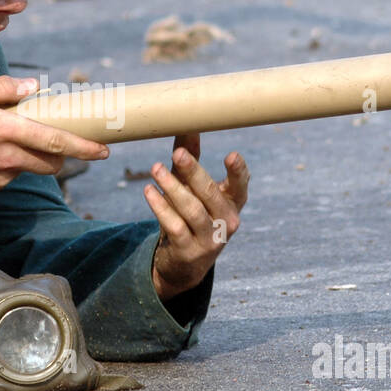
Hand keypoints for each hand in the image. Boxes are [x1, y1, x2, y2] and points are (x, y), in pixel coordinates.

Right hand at [0, 76, 109, 208]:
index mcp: (3, 131)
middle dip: (66, 155)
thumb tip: (33, 87)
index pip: (54, 141)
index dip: (84, 147)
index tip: (105, 150)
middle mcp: (6, 158)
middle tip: (67, 140)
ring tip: (12, 138)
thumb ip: (0, 89)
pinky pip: (10, 175)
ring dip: (34, 157)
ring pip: (31, 168)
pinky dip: (11, 163)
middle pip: (52, 162)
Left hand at [145, 133, 249, 301]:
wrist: (184, 264)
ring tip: (155, 169)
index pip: (241, 186)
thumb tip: (187, 126)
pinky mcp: (189, 251)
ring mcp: (209, 239)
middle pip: (210, 193)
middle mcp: (227, 222)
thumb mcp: (194, 189)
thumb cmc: (191, 216)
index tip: (232, 155)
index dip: (238, 172)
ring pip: (191, 209)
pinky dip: (161, 208)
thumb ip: (191, 159)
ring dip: (172, 188)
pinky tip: (149, 192)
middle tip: (178, 153)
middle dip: (193, 172)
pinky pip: (174, 226)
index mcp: (233, 204)